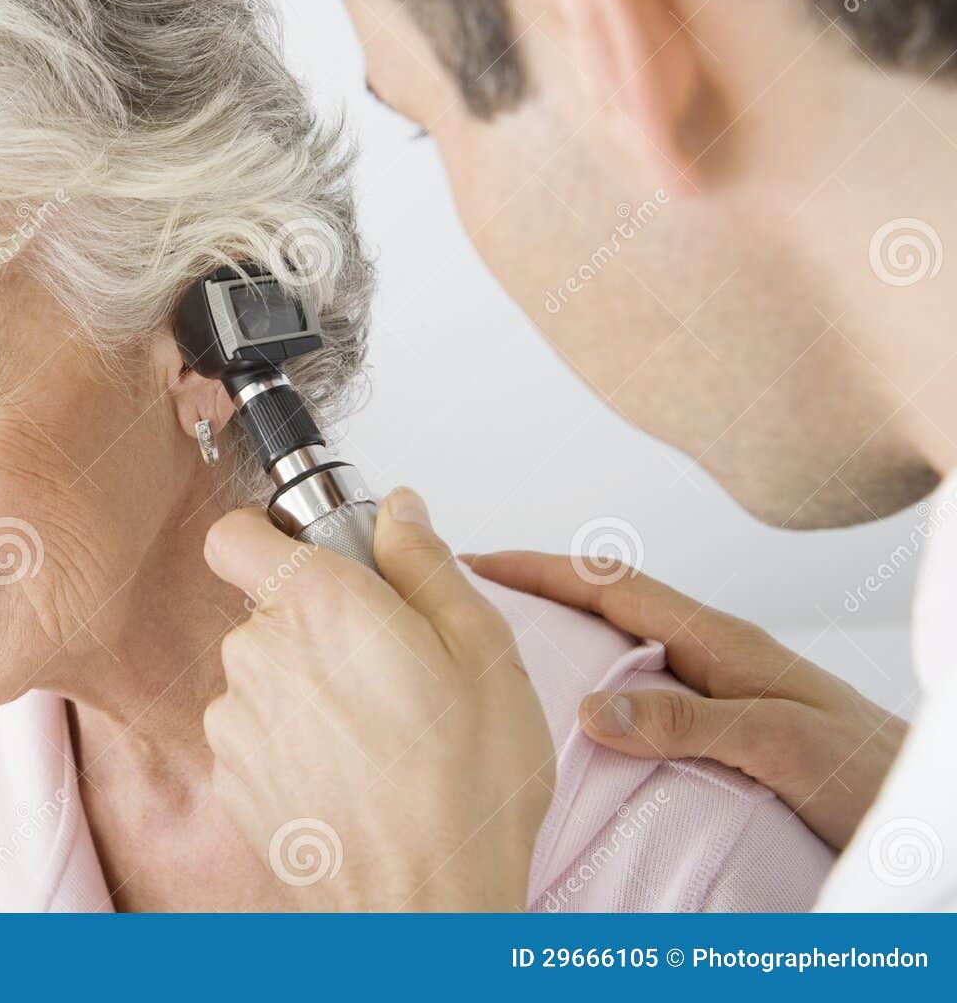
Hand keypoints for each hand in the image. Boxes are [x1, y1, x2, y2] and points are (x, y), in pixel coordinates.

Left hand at [201, 487, 554, 910]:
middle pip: (265, 609)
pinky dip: (291, 741)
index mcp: (318, 604)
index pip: (236, 535)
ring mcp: (236, 721)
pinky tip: (351, 770)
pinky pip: (254, 733)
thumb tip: (399, 513)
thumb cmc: (464, 788)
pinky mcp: (231, 778)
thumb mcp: (482, 648)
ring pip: (262, 674)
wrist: (425, 906)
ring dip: (305, 686)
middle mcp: (259, 655)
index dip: (270, 537)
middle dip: (318, 623)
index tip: (314, 556)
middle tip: (389, 661)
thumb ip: (425, 563)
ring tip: (379, 729)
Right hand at [463, 551, 907, 850]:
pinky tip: (566, 723)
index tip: (476, 562)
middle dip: (536, 595)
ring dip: (558, 644)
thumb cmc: (870, 773)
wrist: (928, 817)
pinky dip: (588, 692)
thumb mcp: (780, 741)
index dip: (541, 568)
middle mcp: (712, 659)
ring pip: (618, 653)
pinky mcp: (721, 732)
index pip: (612, 587)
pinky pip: (636, 698)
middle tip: (468, 604)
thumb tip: (589, 706)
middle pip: (606, 609)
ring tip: (499, 659)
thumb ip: (689, 720)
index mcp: (721, 643)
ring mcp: (715, 692)